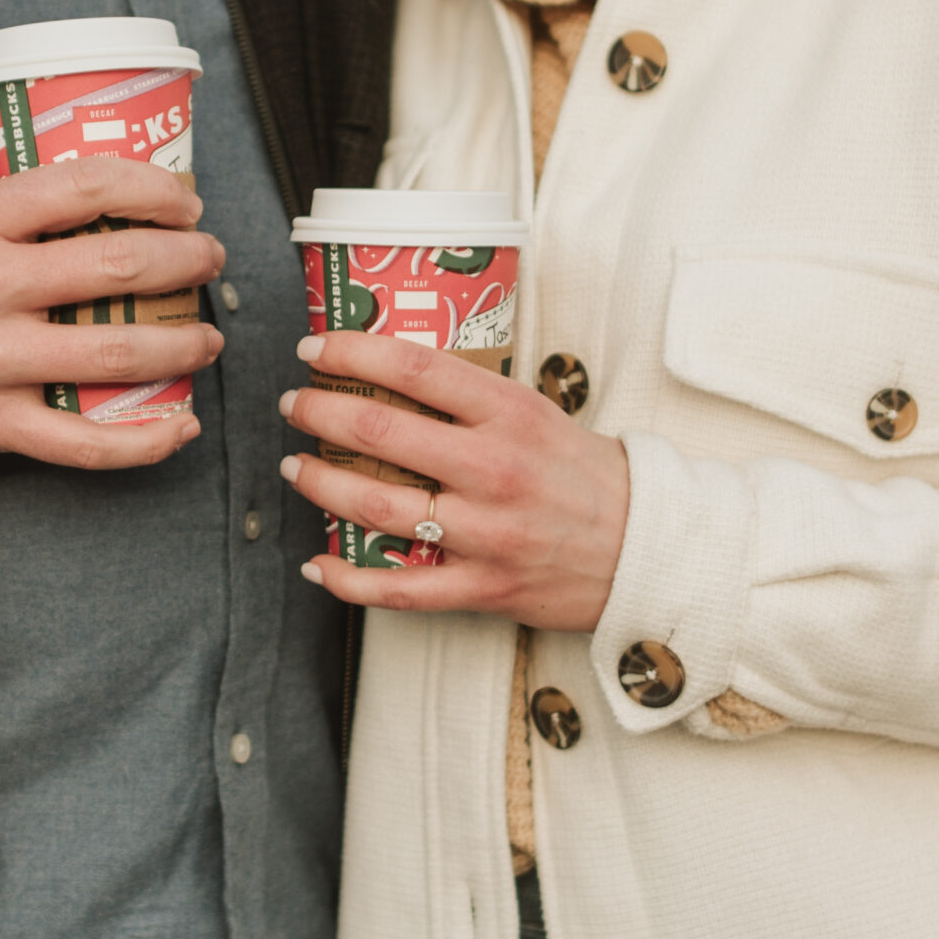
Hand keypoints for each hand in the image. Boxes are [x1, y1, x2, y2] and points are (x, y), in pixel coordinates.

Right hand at [0, 157, 224, 468]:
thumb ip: (18, 216)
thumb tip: (115, 202)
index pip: (83, 187)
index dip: (151, 190)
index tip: (184, 202)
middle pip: (117, 266)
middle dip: (186, 262)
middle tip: (210, 261)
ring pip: (115, 352)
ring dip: (181, 344)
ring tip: (207, 338)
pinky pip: (83, 442)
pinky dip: (144, 440)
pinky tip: (179, 427)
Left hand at [279, 332, 629, 631]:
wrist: (644, 546)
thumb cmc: (581, 473)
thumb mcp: (535, 413)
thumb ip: (470, 398)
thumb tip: (389, 372)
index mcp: (509, 414)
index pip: (414, 368)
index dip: (351, 352)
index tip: (315, 349)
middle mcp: (494, 469)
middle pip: (381, 432)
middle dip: (320, 413)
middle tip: (293, 404)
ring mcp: (487, 532)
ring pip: (378, 508)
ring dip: (322, 484)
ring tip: (296, 468)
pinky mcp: (484, 586)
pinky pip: (401, 589)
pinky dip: (349, 580)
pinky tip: (317, 565)